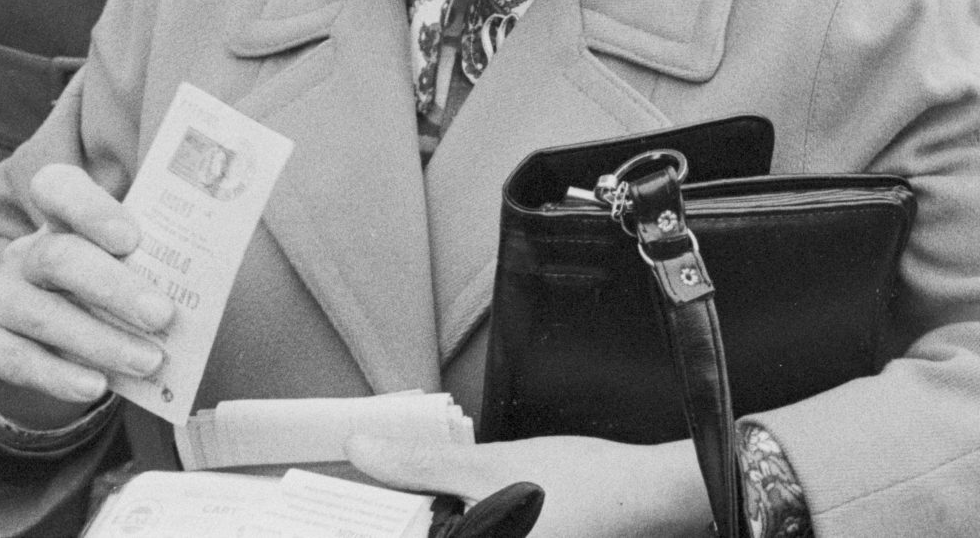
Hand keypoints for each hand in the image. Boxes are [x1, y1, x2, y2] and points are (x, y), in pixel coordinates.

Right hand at [0, 164, 173, 430]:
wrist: (39, 356)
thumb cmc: (98, 303)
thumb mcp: (123, 277)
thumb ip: (151, 269)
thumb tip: (208, 282)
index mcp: (60, 222)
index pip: (57, 187)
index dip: (91, 208)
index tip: (132, 238)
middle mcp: (21, 254)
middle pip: (58, 257)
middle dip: (114, 287)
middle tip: (163, 314)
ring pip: (42, 314)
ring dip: (101, 340)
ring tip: (150, 361)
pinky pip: (16, 359)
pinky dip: (60, 376)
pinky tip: (96, 387)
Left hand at [349, 433, 708, 537]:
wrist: (648, 498)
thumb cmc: (585, 486)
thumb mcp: (492, 465)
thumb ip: (421, 464)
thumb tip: (362, 450)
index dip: (363, 527)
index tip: (331, 511)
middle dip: (401, 521)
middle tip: (376, 496)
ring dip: (428, 527)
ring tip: (419, 502)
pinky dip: (457, 529)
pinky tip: (462, 513)